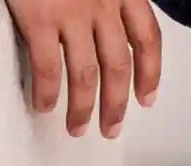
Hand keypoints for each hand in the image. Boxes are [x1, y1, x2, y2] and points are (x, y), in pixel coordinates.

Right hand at [6, 0, 161, 138]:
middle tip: (112, 127)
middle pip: (119, 66)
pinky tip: (46, 104)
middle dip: (117, 104)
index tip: (148, 98)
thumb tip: (110, 21)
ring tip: (78, 127)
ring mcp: (71, 12)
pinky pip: (47, 66)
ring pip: (87, 74)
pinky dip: (48, 91)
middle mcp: (103, 4)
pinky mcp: (38, 17)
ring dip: (84, 107)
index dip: (151, 74)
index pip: (148, 40)